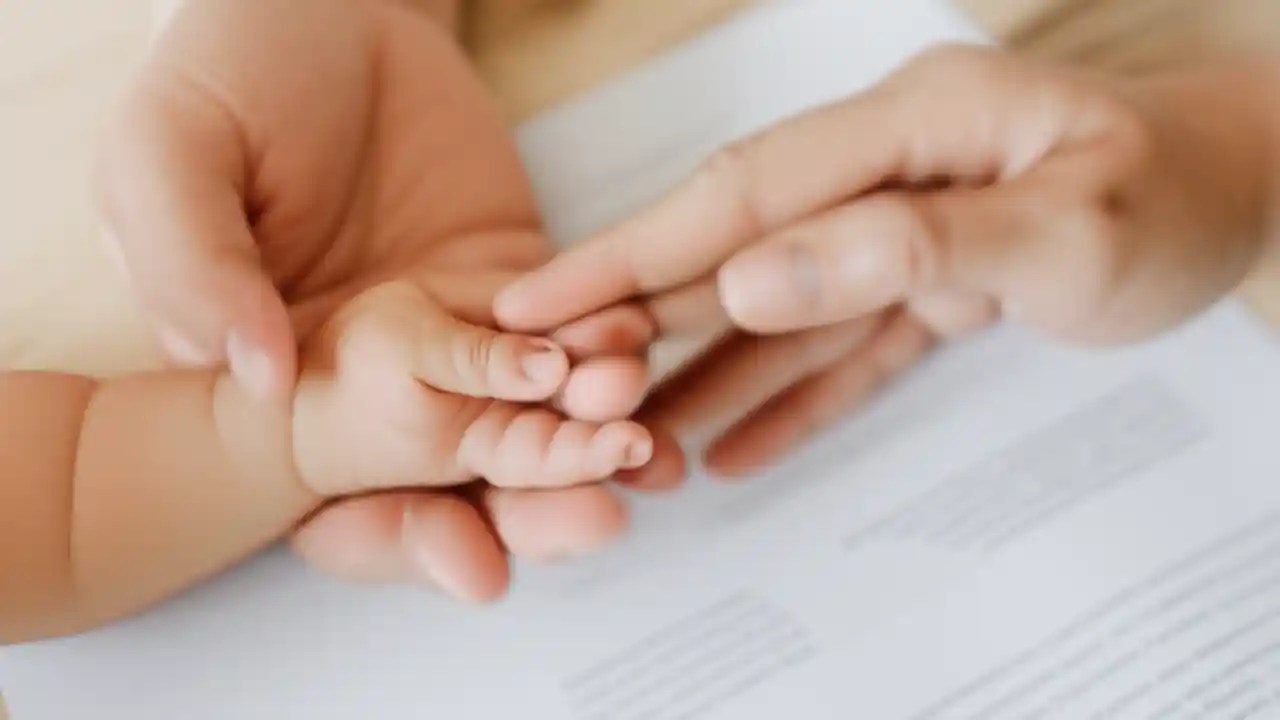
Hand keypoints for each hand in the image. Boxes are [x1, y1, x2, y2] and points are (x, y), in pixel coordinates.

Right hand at [98, 0, 648, 598]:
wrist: (325, 7)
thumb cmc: (227, 80)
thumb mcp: (164, 162)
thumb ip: (193, 269)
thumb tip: (252, 371)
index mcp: (288, 388)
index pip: (342, 504)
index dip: (404, 546)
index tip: (473, 566)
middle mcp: (381, 382)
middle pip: (458, 485)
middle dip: (529, 513)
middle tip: (591, 519)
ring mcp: (459, 335)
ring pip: (528, 420)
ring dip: (585, 445)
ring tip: (635, 447)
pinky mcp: (520, 280)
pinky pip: (571, 330)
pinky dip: (607, 356)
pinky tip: (649, 376)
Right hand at [497, 46, 1279, 479]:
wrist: (1250, 196)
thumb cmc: (1178, 196)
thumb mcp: (1063, 228)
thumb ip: (905, 247)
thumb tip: (750, 276)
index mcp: (908, 125)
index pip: (742, 190)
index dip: (633, 248)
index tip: (543, 298)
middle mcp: (887, 172)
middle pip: (739, 246)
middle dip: (642, 313)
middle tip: (550, 376)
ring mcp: (903, 230)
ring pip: (780, 306)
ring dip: (705, 366)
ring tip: (628, 427)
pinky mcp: (929, 285)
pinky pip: (846, 348)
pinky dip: (791, 395)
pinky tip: (736, 442)